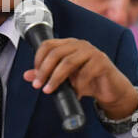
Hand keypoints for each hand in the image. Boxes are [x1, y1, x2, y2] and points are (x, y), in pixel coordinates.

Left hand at [23, 37, 137, 118]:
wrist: (110, 90)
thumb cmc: (88, 81)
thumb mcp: (65, 79)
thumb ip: (47, 75)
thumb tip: (27, 76)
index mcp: (69, 45)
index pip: (48, 45)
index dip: (38, 59)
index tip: (35, 76)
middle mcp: (80, 45)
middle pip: (56, 53)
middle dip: (44, 70)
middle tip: (38, 85)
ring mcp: (92, 52)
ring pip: (68, 62)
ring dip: (57, 78)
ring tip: (50, 90)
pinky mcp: (102, 62)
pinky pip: (85, 73)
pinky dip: (78, 85)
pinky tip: (76, 93)